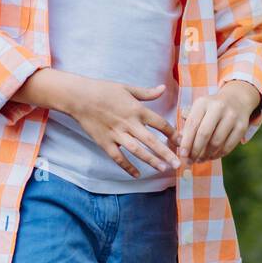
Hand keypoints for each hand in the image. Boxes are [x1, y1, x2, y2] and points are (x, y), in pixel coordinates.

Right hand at [67, 78, 181, 177]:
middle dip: (165, 152)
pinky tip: (137, 175)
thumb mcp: (127, 88)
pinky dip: (127, 167)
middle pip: (151, 140)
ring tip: (162, 169)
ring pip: (137, 150)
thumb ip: (147, 93)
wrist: (79, 97)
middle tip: (177, 164)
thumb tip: (164, 88)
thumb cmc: (104, 90)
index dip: (172, 133)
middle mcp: (129, 123)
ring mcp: (116, 134)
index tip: (182, 141)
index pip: (160, 123)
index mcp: (137, 109)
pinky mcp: (105, 142)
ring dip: (150, 160)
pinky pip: (118, 157)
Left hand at [177, 81, 258, 163]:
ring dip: (207, 155)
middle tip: (190, 161)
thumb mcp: (199, 110)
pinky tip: (212, 156)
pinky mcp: (242, 126)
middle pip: (204, 134)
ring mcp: (232, 116)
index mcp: (203, 102)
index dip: (186, 142)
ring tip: (200, 160)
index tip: (182, 154)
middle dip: (195, 151)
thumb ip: (189, 125)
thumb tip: (180, 145)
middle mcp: (218, 107)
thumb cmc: (211, 109)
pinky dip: (218, 155)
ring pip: (217, 142)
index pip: (192, 125)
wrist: (237, 99)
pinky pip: (228, 146)